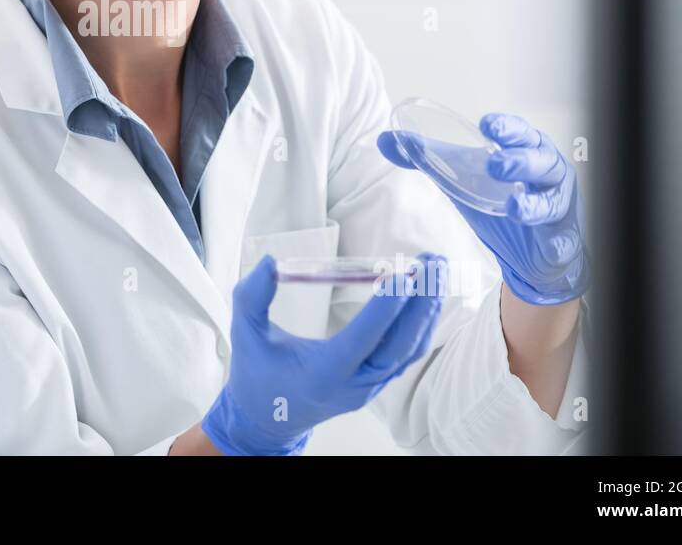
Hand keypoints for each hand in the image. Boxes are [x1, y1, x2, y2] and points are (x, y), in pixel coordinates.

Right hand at [201, 252, 445, 455]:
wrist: (266, 419)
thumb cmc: (256, 375)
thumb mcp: (245, 334)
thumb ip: (252, 296)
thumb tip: (270, 262)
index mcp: (322, 374)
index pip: (362, 339)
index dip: (385, 308)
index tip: (402, 275)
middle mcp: (353, 385)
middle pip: (399, 346)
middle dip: (420, 303)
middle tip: (430, 263)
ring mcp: (368, 387)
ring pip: (409, 350)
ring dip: (426, 310)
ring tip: (436, 271)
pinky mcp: (375, 383)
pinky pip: (406, 354)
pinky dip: (421, 324)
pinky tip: (427, 296)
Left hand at [378, 112, 589, 305]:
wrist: (529, 251)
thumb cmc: (501, 201)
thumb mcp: (463, 178)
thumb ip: (429, 158)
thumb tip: (387, 139)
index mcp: (524, 151)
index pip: (519, 133)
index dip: (507, 128)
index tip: (487, 125)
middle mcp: (546, 173)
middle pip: (539, 159)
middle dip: (519, 161)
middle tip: (495, 164)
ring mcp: (557, 205)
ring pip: (552, 198)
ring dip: (534, 203)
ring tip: (514, 207)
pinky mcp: (560, 237)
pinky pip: (561, 239)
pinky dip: (554, 240)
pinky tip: (547, 242)